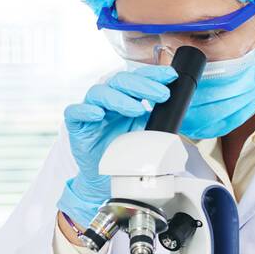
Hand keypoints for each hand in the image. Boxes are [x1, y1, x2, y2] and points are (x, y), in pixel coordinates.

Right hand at [57, 65, 175, 225]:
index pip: (137, 78)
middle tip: (162, 94)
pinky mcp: (76, 126)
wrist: (106, 179)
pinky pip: (74, 112)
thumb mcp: (147, 133)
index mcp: (124, 97)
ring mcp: (90, 110)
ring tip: (138, 109)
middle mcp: (107, 100)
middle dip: (143, 85)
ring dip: (120, 98)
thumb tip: (181, 109)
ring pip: (99, 92)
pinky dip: (85, 110)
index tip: (171, 76)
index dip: (153, 74)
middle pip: (119, 80)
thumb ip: (159, 119)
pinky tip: (98, 114)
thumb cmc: (124, 153)